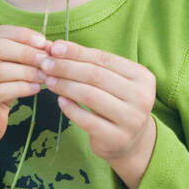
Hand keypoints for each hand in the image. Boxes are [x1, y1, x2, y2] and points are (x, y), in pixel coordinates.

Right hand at [0, 25, 48, 171]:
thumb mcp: (4, 65)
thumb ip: (19, 51)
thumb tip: (48, 44)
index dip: (22, 35)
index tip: (45, 42)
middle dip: (25, 52)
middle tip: (46, 60)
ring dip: (26, 71)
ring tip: (44, 75)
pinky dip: (21, 88)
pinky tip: (35, 89)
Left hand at [39, 39, 156, 188]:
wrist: (131, 141)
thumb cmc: (117, 103)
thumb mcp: (113, 81)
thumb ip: (90, 65)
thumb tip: (57, 48)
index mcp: (143, 77)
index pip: (105, 59)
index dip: (77, 52)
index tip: (54, 48)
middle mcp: (142, 97)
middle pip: (96, 76)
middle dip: (67, 68)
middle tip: (45, 64)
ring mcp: (131, 119)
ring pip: (90, 96)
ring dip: (65, 86)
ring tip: (48, 80)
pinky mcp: (116, 138)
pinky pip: (86, 120)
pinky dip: (70, 108)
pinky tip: (59, 100)